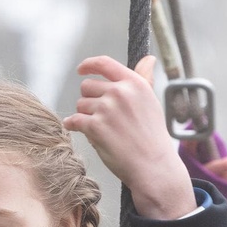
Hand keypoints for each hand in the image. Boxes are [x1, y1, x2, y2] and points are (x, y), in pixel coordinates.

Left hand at [63, 55, 193, 219]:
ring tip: (101, 130)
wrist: (153, 166)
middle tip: (101, 117)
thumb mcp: (151, 102)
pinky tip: (76, 129)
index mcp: (134, 83)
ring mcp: (107, 109)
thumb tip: (149, 59)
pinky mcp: (95, 127)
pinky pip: (74, 120)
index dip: (88, 65)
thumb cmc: (152, 137)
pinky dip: (73, 125)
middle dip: (90, 100)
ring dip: (85, 116)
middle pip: (87, 86)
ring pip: (80, 105)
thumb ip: (144, 79)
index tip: (82, 70)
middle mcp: (120, 92)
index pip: (104, 64)